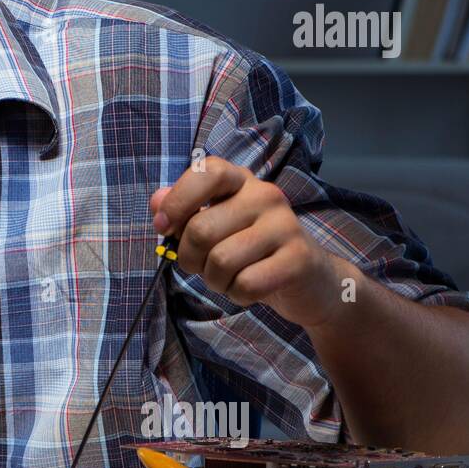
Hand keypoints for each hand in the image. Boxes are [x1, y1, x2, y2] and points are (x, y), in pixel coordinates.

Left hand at [149, 155, 347, 329]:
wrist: (311, 280)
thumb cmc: (252, 251)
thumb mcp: (215, 226)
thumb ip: (184, 211)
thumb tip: (157, 202)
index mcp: (240, 181)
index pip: (205, 172)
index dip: (177, 201)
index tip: (163, 227)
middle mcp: (265, 195)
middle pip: (200, 230)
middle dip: (190, 259)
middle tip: (203, 266)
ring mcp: (285, 225)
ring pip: (220, 261)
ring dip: (215, 280)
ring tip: (229, 277)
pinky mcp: (298, 258)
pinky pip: (245, 284)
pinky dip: (238, 295)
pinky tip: (250, 288)